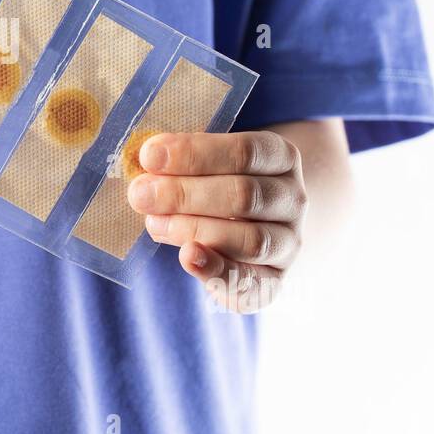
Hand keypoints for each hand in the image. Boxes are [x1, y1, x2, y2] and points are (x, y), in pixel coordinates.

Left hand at [127, 130, 306, 312]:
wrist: (254, 225)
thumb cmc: (219, 183)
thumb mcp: (210, 163)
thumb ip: (184, 163)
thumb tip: (147, 161)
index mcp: (281, 158)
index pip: (245, 151)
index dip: (194, 153)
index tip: (149, 156)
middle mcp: (293, 200)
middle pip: (245, 195)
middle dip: (185, 194)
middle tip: (140, 194)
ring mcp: (289, 242)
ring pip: (251, 239)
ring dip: (195, 230)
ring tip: (154, 223)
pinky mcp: (274, 280)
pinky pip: (250, 282)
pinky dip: (217, 269)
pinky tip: (187, 257)